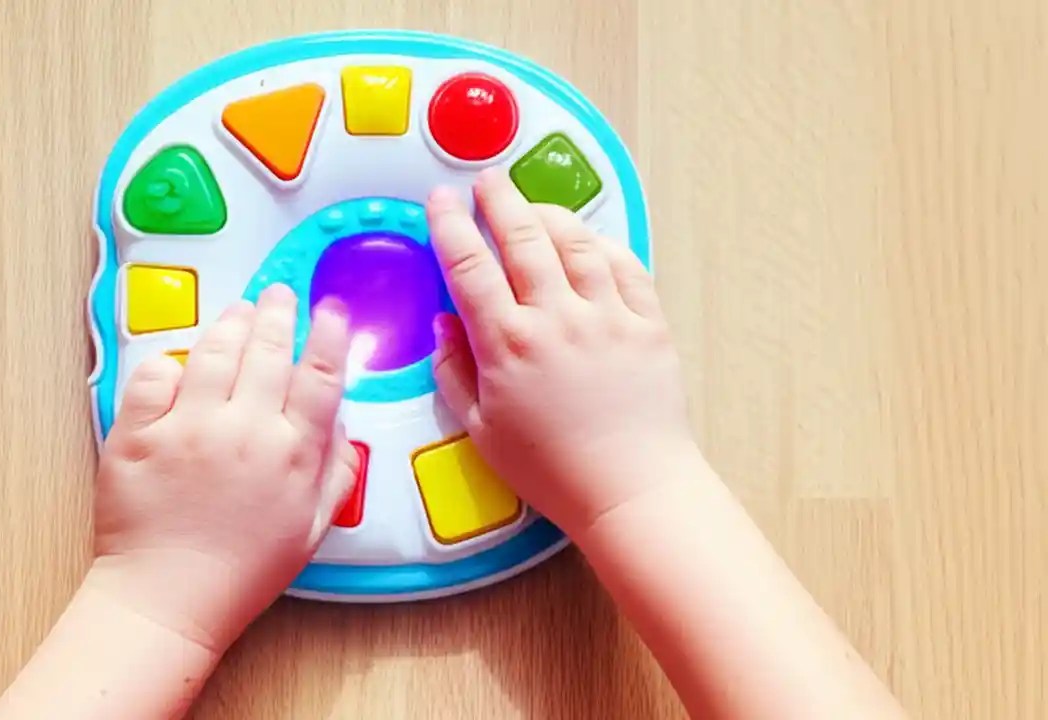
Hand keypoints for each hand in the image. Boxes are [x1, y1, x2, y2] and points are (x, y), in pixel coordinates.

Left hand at [90, 285, 357, 654]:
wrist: (168, 598)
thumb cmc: (243, 570)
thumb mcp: (311, 528)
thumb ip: (335, 473)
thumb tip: (343, 426)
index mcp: (291, 453)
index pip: (319, 376)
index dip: (329, 336)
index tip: (332, 309)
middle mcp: (243, 431)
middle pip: (267, 351)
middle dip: (278, 314)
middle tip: (280, 295)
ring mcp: (187, 428)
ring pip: (213, 352)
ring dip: (231, 324)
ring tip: (240, 311)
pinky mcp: (138, 434)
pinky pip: (153, 376)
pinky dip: (167, 362)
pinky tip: (180, 359)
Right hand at [426, 170, 696, 538]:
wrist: (630, 489)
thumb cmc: (551, 469)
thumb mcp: (480, 430)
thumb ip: (454, 371)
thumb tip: (445, 323)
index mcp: (508, 344)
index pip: (469, 266)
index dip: (450, 225)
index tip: (440, 201)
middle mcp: (557, 319)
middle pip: (522, 237)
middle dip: (499, 199)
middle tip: (487, 181)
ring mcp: (607, 316)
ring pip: (575, 241)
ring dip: (549, 213)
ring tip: (532, 206)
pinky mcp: (648, 323)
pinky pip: (624, 265)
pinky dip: (601, 244)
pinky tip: (587, 242)